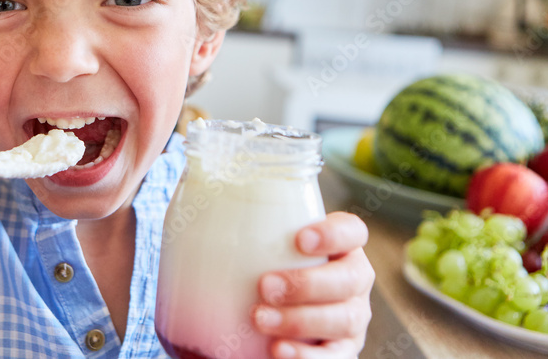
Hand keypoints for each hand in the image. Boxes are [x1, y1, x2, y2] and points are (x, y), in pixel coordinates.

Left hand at [251, 212, 373, 358]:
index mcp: (340, 247)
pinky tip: (278, 351)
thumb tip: (194, 204)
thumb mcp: (259, 245)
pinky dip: (307, 357)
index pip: (352, 231)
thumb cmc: (261, 268)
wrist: (266, 322)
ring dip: (301, 321)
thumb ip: (241, 228)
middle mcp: (353, 282)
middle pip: (351, 279)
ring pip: (344, 319)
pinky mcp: (342, 352)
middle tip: (265, 285)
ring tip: (259, 318)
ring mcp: (351, 319)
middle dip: (309, 283)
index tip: (299, 238)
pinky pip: (334, 357)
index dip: (334, 233)